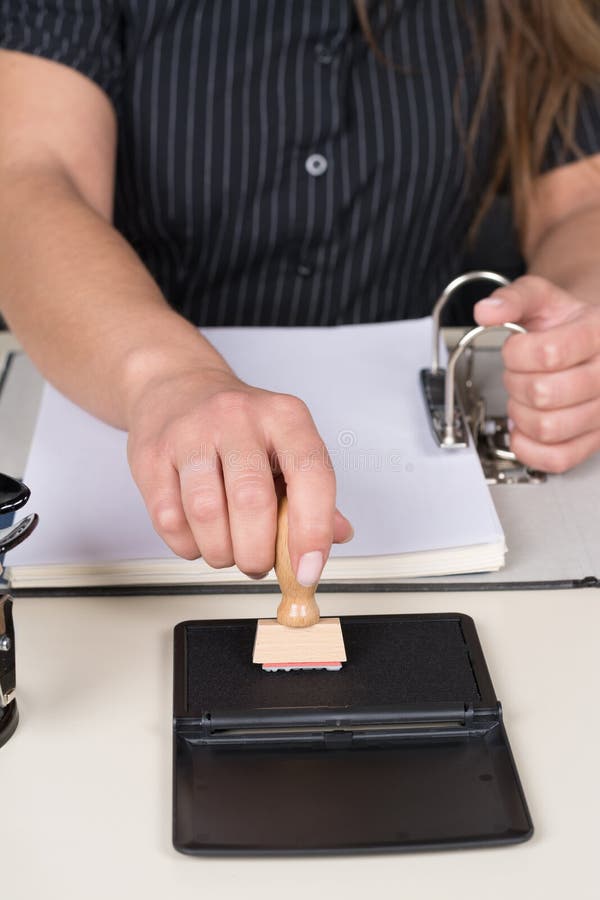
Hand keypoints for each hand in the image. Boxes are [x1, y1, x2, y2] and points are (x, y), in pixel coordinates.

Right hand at [126, 365, 352, 578]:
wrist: (175, 388)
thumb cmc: (238, 427)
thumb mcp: (286, 445)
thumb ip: (313, 492)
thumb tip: (336, 535)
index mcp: (285, 417)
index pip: (311, 475)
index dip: (313, 531)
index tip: (308, 571)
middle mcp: (239, 417)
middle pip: (252, 500)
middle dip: (258, 552)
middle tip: (258, 564)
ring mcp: (191, 432)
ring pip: (206, 514)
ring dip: (221, 552)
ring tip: (228, 550)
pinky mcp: (152, 455)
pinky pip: (169, 520)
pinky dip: (188, 545)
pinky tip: (198, 536)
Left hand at [474, 275, 599, 471]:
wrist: (588, 339)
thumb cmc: (565, 323)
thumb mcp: (540, 298)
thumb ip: (512, 299)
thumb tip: (487, 311)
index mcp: (597, 334)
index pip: (548, 354)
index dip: (516, 354)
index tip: (514, 348)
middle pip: (543, 393)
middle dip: (515, 383)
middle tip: (518, 374)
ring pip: (548, 428)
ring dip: (520, 414)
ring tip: (524, 398)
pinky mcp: (595, 439)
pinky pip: (559, 458)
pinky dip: (530, 448)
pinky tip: (524, 428)